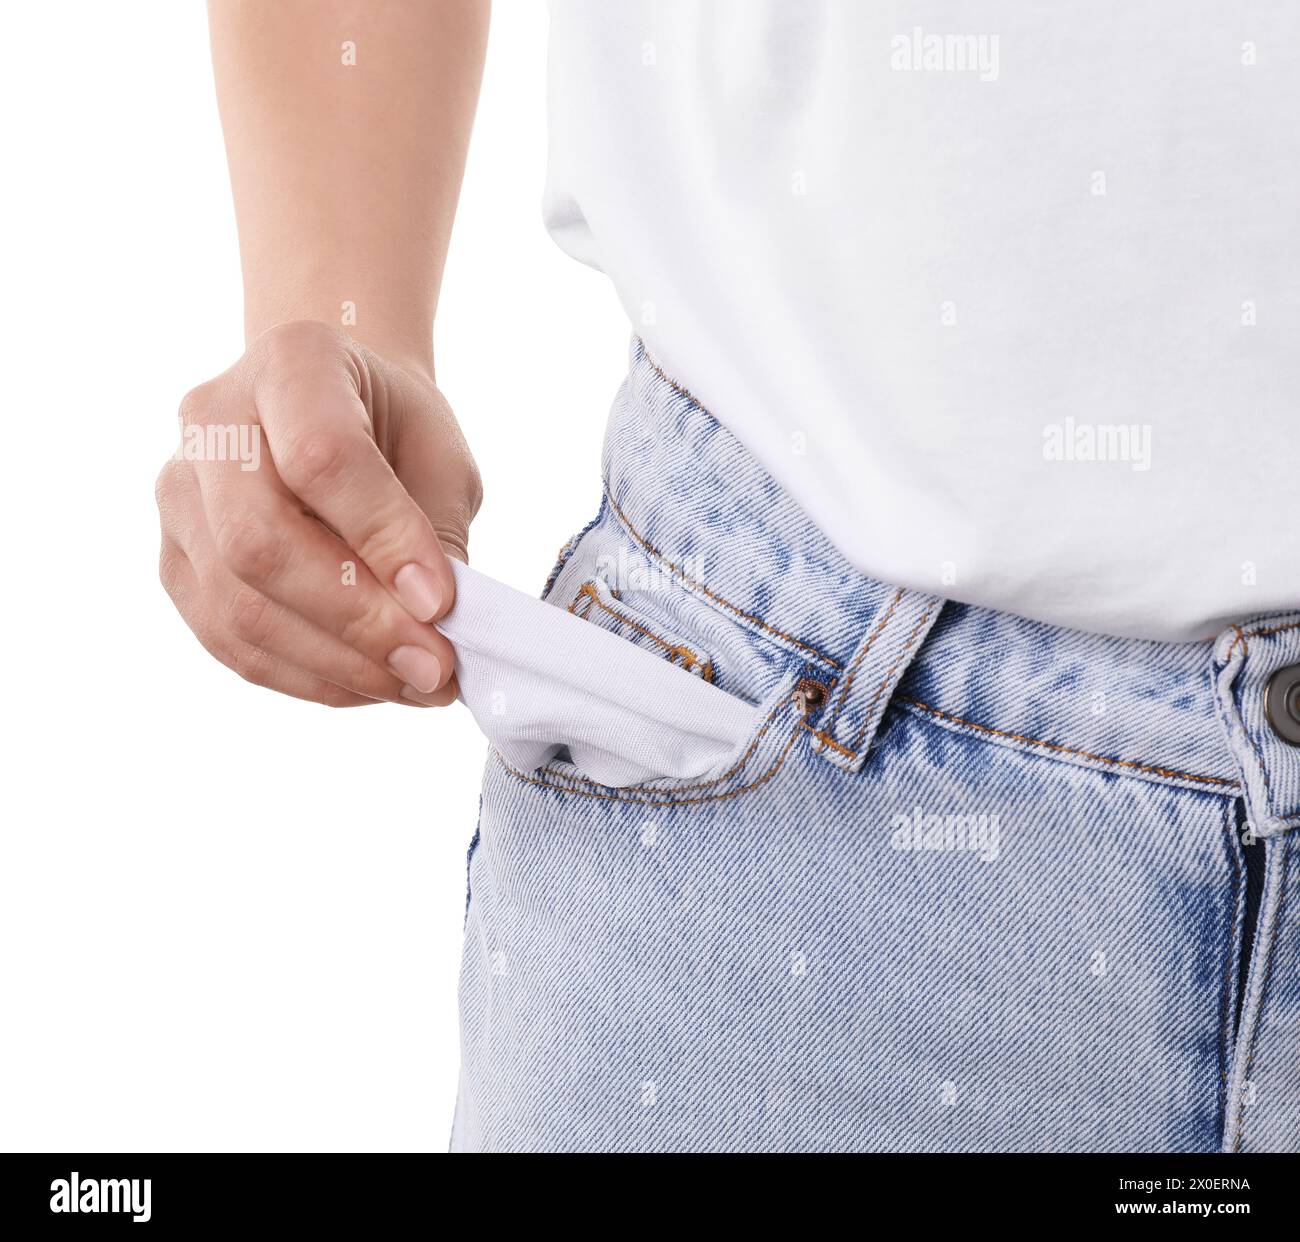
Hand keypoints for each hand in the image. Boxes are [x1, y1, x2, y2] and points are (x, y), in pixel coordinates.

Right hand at [156, 321, 480, 706]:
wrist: (336, 411)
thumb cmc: (395, 430)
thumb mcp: (439, 456)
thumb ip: (435, 530)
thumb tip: (435, 624)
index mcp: (291, 364)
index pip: (321, 459)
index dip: (384, 538)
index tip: (443, 601)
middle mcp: (213, 422)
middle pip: (260, 542)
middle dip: (357, 621)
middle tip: (434, 666)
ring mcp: (180, 495)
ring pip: (239, 605)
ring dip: (338, 665)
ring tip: (416, 684)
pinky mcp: (176, 562)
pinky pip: (230, 640)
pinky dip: (307, 677)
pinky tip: (370, 685)